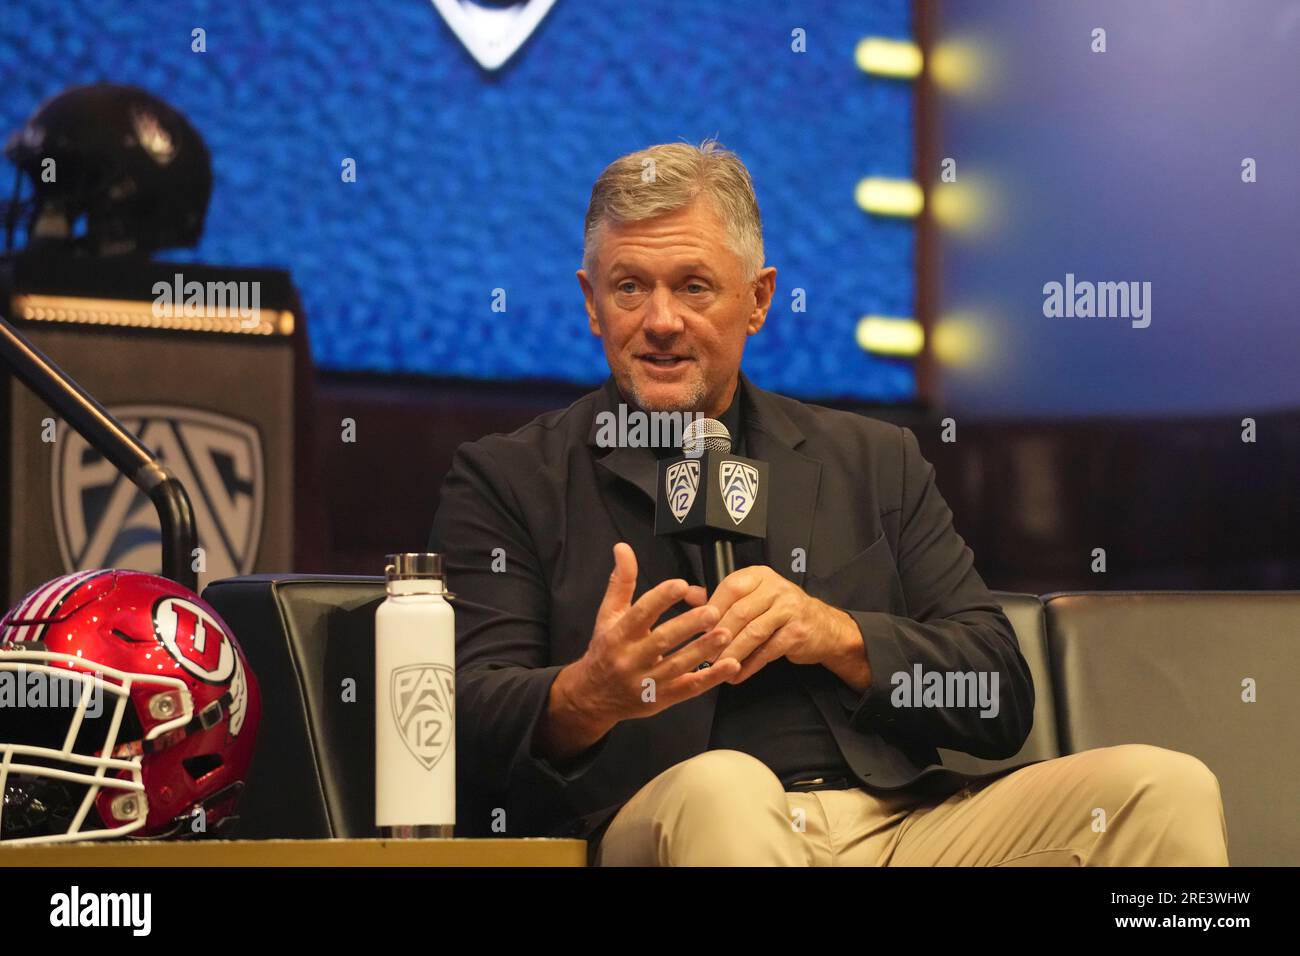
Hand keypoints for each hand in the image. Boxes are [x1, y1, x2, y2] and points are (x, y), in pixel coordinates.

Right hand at [567, 543, 741, 725]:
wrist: (593, 696)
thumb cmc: (605, 650)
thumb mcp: (608, 614)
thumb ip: (621, 582)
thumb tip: (623, 548)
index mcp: (618, 635)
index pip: (640, 614)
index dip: (661, 599)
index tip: (681, 585)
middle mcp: (631, 659)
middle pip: (661, 640)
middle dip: (688, 625)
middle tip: (713, 612)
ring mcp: (646, 681)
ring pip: (678, 666)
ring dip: (703, 650)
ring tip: (725, 634)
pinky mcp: (661, 699)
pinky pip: (688, 688)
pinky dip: (710, 678)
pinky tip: (730, 666)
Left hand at [708, 565, 866, 686]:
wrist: (824, 627)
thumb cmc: (781, 612)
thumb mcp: (753, 598)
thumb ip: (720, 597)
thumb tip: (688, 595)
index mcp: (759, 576)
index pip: (730, 588)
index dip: (712, 610)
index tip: (696, 630)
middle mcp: (775, 588)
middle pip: (740, 612)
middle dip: (719, 636)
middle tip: (702, 655)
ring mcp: (789, 609)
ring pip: (753, 633)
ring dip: (732, 653)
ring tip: (717, 667)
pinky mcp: (798, 632)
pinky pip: (768, 651)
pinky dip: (750, 665)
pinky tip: (737, 675)